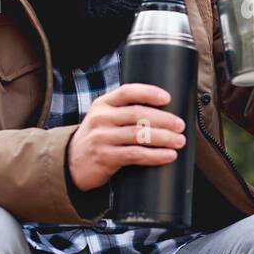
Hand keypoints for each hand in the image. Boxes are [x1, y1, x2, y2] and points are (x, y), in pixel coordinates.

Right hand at [66, 83, 186, 191]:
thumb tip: (165, 111)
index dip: (148, 92)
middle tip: (181, 125)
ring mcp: (102, 138)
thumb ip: (125, 110)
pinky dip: (155, 155)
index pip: (127, 91)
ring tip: (179, 141)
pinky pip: (135, 154)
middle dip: (163, 119)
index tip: (167, 98)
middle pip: (137, 114)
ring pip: (139, 135)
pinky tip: (168, 156)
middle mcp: (101, 118)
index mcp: (103, 104)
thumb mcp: (104, 118)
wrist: (72, 162)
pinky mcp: (105, 157)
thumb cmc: (98, 137)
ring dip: (164, 138)